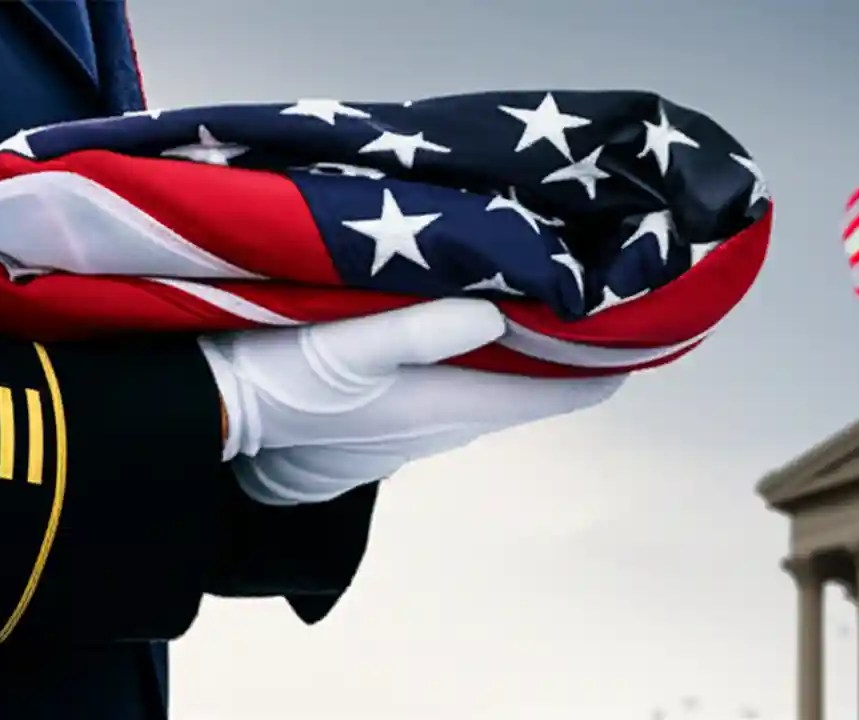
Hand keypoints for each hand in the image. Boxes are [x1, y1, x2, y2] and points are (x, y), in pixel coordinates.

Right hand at [199, 298, 623, 504]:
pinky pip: (474, 368)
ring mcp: (426, 413)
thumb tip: (496, 310)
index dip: (616, 353)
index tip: (649, 308)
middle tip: (609, 269)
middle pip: (549, 378)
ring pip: (512, 372)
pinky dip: (499, 337)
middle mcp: (453, 416)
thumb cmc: (270, 382)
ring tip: (562, 270)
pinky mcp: (398, 401)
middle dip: (581, 333)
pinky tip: (489, 297)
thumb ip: (415, 330)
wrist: (208, 417)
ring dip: (540, 332)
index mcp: (454, 405)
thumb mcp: (339, 349)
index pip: (571, 389)